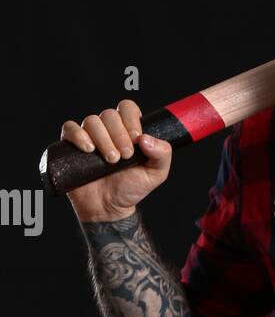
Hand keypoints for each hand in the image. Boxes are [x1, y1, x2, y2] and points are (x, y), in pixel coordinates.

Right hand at [61, 99, 172, 222]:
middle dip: (119, 135)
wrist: (109, 207)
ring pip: (92, 121)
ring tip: (110, 160)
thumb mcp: (155, 174)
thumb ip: (162, 154)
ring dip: (103, 139)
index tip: (136, 140)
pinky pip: (70, 128)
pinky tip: (89, 150)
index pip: (127, 108)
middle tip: (124, 157)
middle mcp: (107, 129)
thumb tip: (147, 138)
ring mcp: (89, 136)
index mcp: (127, 129)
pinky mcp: (71, 145)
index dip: (131, 120)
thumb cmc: (131, 188)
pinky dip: (79, 135)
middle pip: (109, 114)